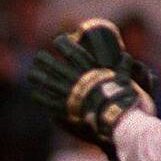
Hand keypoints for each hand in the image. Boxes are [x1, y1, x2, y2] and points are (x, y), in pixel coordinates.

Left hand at [27, 34, 143, 149]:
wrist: (118, 120)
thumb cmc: (125, 102)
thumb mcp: (128, 80)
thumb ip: (124, 68)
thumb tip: (127, 56)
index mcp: (89, 70)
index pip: (71, 51)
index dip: (63, 44)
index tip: (58, 40)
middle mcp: (75, 80)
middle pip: (53, 65)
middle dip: (45, 60)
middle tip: (39, 57)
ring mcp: (68, 95)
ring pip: (46, 82)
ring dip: (38, 77)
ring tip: (32, 73)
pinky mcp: (64, 110)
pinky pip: (47, 101)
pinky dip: (40, 96)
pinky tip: (35, 93)